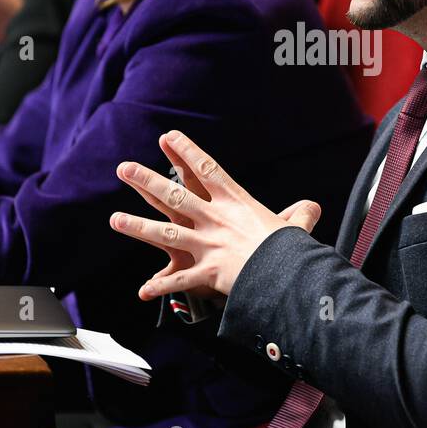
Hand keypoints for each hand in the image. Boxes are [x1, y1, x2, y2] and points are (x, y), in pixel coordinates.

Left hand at [110, 130, 321, 299]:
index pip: (206, 171)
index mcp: (235, 203)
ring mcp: (207, 245)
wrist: (287, 275)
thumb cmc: (291, 249)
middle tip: (125, 168)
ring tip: (115, 219)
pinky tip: (142, 291)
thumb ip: (300, 215)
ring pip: (165, 233)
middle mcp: (215, 220)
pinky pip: (178, 280)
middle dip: (146, 181)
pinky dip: (160, 287)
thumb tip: (311, 208)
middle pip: (174, 196)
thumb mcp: (296, 226)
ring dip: (138, 227)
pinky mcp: (206, 272)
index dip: (186, 152)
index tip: (168, 136)